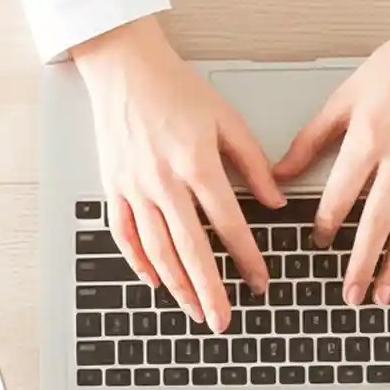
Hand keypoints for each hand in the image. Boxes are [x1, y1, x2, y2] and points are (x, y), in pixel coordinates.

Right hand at [73, 18, 285, 331]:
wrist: (124, 69)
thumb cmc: (175, 89)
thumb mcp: (226, 119)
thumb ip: (254, 163)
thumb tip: (275, 201)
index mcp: (196, 163)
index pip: (228, 224)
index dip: (247, 258)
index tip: (261, 282)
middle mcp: (163, 181)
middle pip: (190, 249)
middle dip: (209, 290)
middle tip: (223, 320)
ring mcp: (134, 188)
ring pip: (157, 249)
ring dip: (177, 286)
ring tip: (194, 310)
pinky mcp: (114, 188)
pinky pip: (125, 235)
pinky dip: (140, 262)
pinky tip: (155, 281)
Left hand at [273, 0, 389, 305]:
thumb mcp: (343, 99)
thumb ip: (310, 141)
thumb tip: (279, 175)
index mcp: (368, 141)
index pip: (341, 197)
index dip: (327, 225)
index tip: (320, 243)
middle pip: (377, 224)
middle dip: (361, 264)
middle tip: (349, 295)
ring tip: (382, 294)